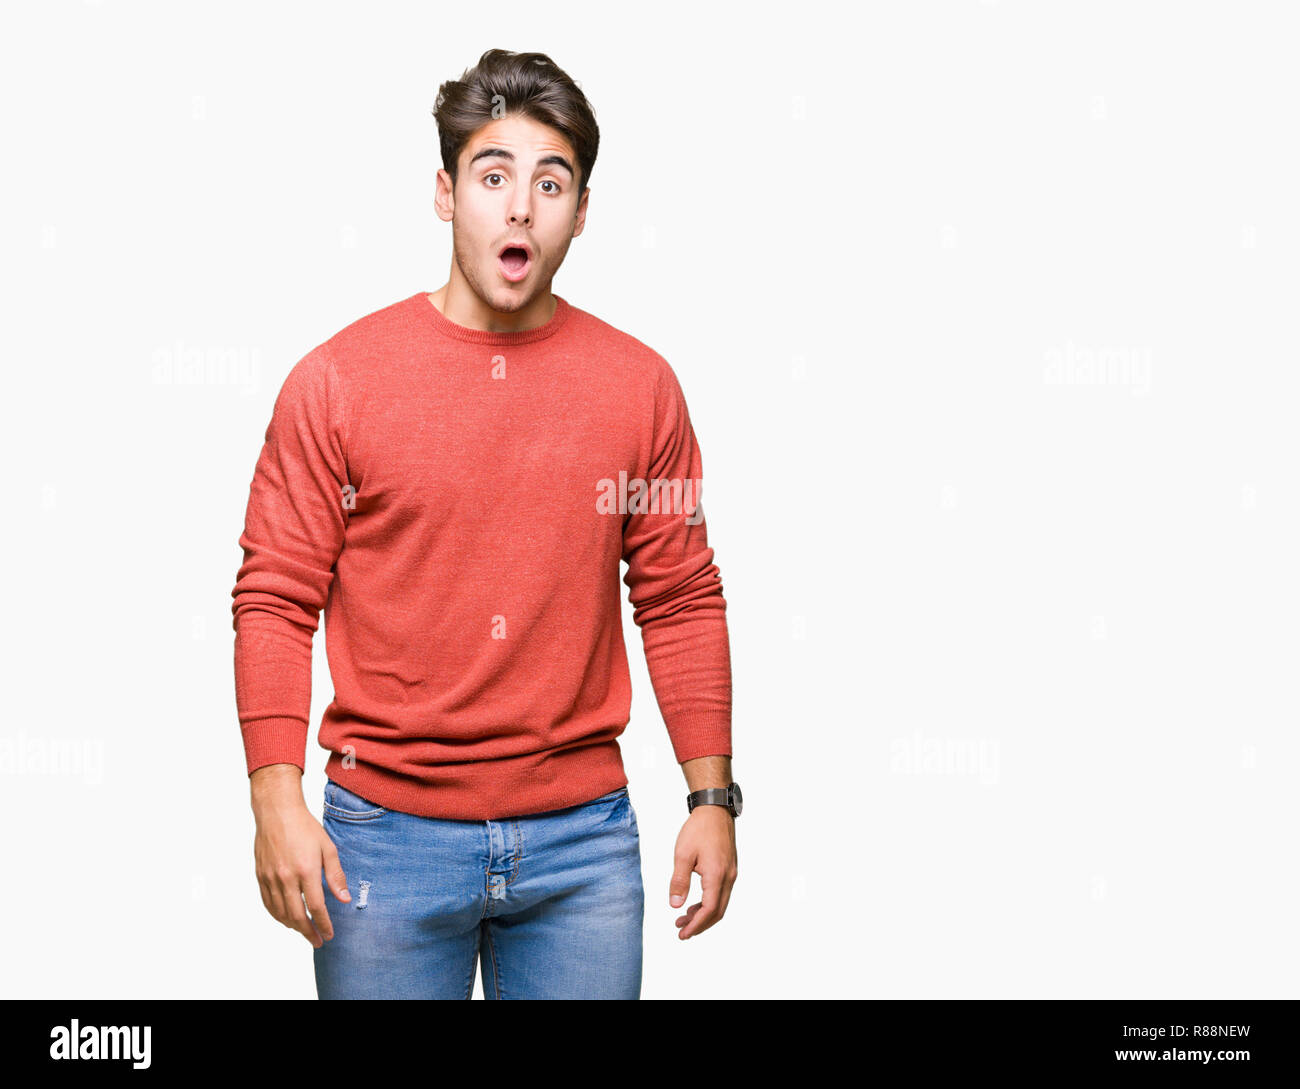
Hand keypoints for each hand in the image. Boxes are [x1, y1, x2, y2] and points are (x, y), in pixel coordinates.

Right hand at [250, 765, 350, 947]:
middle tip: (318, 941)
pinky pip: (268, 904)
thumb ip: (336, 876)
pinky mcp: (260, 876)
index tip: (330, 935)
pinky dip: (277, 916)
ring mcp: (271, 878)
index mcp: (306, 870)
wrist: (277, 812)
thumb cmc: (305, 827)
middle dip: (309, 932)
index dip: (324, 924)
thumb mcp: (328, 848)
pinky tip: (286, 919)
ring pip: (280, 913)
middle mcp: (286, 877)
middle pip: (297, 916)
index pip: (316, 907)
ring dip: (293, 927)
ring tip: (305, 931)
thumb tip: (344, 899)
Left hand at [668, 804, 737, 938]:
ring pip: (720, 903)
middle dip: (700, 925)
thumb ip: (679, 881)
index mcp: (717, 876)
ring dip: (703, 915)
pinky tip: (694, 904)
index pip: (709, 910)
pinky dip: (708, 903)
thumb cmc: (698, 830)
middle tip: (681, 932)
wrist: (715, 811)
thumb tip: (674, 905)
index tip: (683, 934)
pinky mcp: (729, 869)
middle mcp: (728, 878)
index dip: (696, 925)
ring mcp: (730, 874)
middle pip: (717, 912)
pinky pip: (721, 893)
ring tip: (683, 919)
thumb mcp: (682, 855)